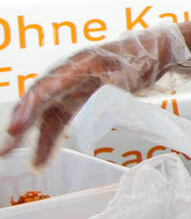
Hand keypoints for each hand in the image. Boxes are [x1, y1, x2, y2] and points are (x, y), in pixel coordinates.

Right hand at [3, 25, 190, 166]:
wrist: (148, 54)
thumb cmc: (138, 57)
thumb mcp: (129, 69)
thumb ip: (114, 82)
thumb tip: (101, 96)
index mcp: (76, 66)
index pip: (46, 88)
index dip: (29, 109)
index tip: (15, 128)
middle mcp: (66, 77)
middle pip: (38, 103)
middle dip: (21, 127)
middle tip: (7, 150)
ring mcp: (69, 89)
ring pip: (46, 116)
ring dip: (35, 139)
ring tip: (29, 163)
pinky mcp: (75, 101)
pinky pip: (58, 122)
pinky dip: (50, 140)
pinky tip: (42, 160)